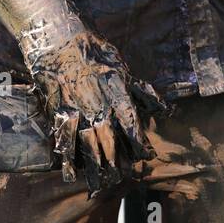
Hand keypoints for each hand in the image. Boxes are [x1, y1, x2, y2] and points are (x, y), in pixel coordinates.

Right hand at [21, 11, 164, 195]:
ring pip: (89, 147)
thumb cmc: (92, 50)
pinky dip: (68, 160)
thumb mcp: (121, 66)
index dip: (140, 144)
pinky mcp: (58, 112)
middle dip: (118, 163)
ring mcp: (77, 112)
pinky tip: (72, 175)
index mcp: (116, 93)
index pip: (132, 126)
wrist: (58, 38)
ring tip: (103, 184)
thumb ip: (142, 91)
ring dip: (97, 168)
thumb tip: (165, 108)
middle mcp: (98, 107)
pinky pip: (64, 141)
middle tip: (123, 177)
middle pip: (112, 143)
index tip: (146, 156)